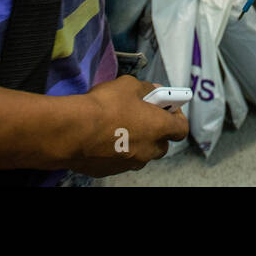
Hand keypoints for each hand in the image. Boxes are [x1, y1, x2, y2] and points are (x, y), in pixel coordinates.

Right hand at [67, 76, 187, 176]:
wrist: (74, 131)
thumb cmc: (104, 106)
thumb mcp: (128, 85)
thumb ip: (145, 89)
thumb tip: (151, 92)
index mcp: (159, 128)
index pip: (181, 128)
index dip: (176, 116)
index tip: (168, 107)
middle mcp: (149, 150)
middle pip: (161, 143)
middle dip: (155, 130)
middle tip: (142, 114)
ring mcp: (130, 163)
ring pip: (140, 153)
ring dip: (136, 141)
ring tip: (119, 125)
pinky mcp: (110, 171)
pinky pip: (120, 159)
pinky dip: (116, 150)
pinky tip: (103, 137)